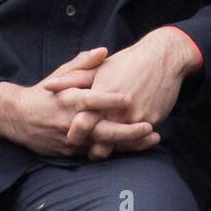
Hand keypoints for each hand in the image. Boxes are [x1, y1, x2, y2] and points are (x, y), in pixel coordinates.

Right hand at [0, 47, 156, 157]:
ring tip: (152, 139)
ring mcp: (71, 141)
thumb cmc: (45, 93)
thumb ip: (84, 64)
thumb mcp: (61, 75)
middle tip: (148, 126)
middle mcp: (69, 122)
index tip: (127, 97)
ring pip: (103, 146)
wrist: (18, 119)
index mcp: (67, 100)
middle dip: (126, 130)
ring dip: (129, 144)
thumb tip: (104, 51)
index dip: (108, 99)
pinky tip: (138, 147)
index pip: (89, 100)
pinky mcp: (71, 154)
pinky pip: (97, 154)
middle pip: (100, 130)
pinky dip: (118, 150)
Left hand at [49, 29, 199, 159]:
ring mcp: (135, 116)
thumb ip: (72, 79)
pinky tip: (126, 140)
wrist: (163, 58)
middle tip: (89, 152)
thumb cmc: (127, 62)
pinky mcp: (151, 120)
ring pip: (119, 143)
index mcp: (101, 95)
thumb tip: (47, 86)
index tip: (71, 140)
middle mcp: (117, 109)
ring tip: (106, 149)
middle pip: (100, 139)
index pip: (82, 123)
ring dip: (113, 147)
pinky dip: (131, 142)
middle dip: (93, 150)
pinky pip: (137, 139)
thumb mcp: (99, 68)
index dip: (75, 135)